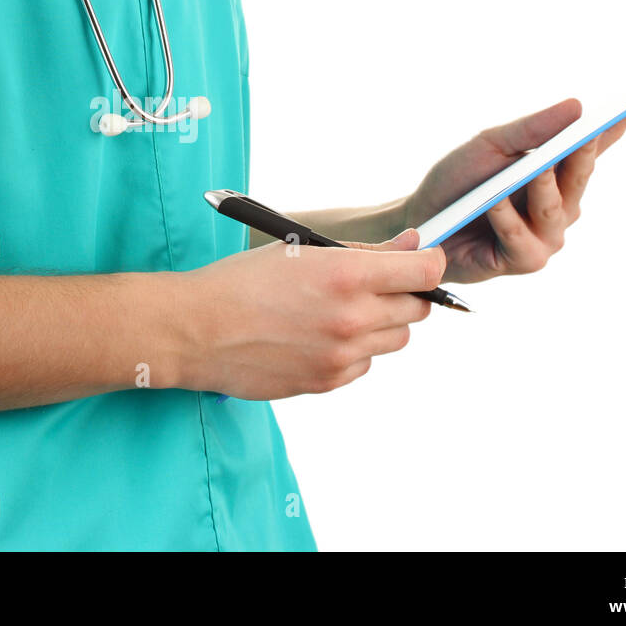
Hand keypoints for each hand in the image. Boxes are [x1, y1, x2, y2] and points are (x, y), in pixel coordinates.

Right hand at [177, 230, 444, 398]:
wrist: (196, 329)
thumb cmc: (242, 281)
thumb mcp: (303, 249)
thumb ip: (366, 250)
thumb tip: (413, 243)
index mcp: (347, 275)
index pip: (426, 270)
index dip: (429, 262)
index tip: (421, 261)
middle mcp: (353, 318)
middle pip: (418, 308)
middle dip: (404, 293)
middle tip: (373, 285)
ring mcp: (342, 355)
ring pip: (397, 340)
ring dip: (381, 324)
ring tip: (340, 312)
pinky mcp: (328, 381)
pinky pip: (365, 365)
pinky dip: (355, 351)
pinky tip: (319, 336)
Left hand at [402, 98, 625, 283]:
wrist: (419, 224)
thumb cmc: (457, 182)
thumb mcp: (488, 145)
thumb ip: (530, 129)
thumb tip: (578, 106)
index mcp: (557, 170)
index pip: (597, 143)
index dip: (624, 120)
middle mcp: (561, 202)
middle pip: (581, 173)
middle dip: (585, 152)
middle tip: (587, 132)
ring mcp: (546, 234)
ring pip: (557, 207)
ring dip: (543, 188)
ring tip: (533, 170)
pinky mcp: (525, 260)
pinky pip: (522, 238)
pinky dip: (507, 218)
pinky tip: (494, 204)